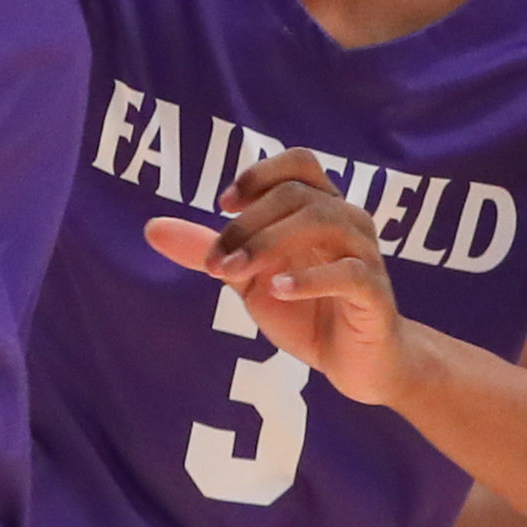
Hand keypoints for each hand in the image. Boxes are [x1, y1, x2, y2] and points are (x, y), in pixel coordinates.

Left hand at [144, 149, 410, 404]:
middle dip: (249, 224)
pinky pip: (349, 272)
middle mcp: (349, 222)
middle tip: (216, 262)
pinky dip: (309, 277)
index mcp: (321, 208)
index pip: (300, 162)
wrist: (356, 364)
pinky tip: (278, 290)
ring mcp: (366, 257)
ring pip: (325, 220)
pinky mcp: (375, 295)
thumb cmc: (305, 311)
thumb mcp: (249, 279)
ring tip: (237, 273)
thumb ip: (210, 251)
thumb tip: (151, 228)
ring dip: (270, 243)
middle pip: (298, 195)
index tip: (223, 203)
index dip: (260, 174)